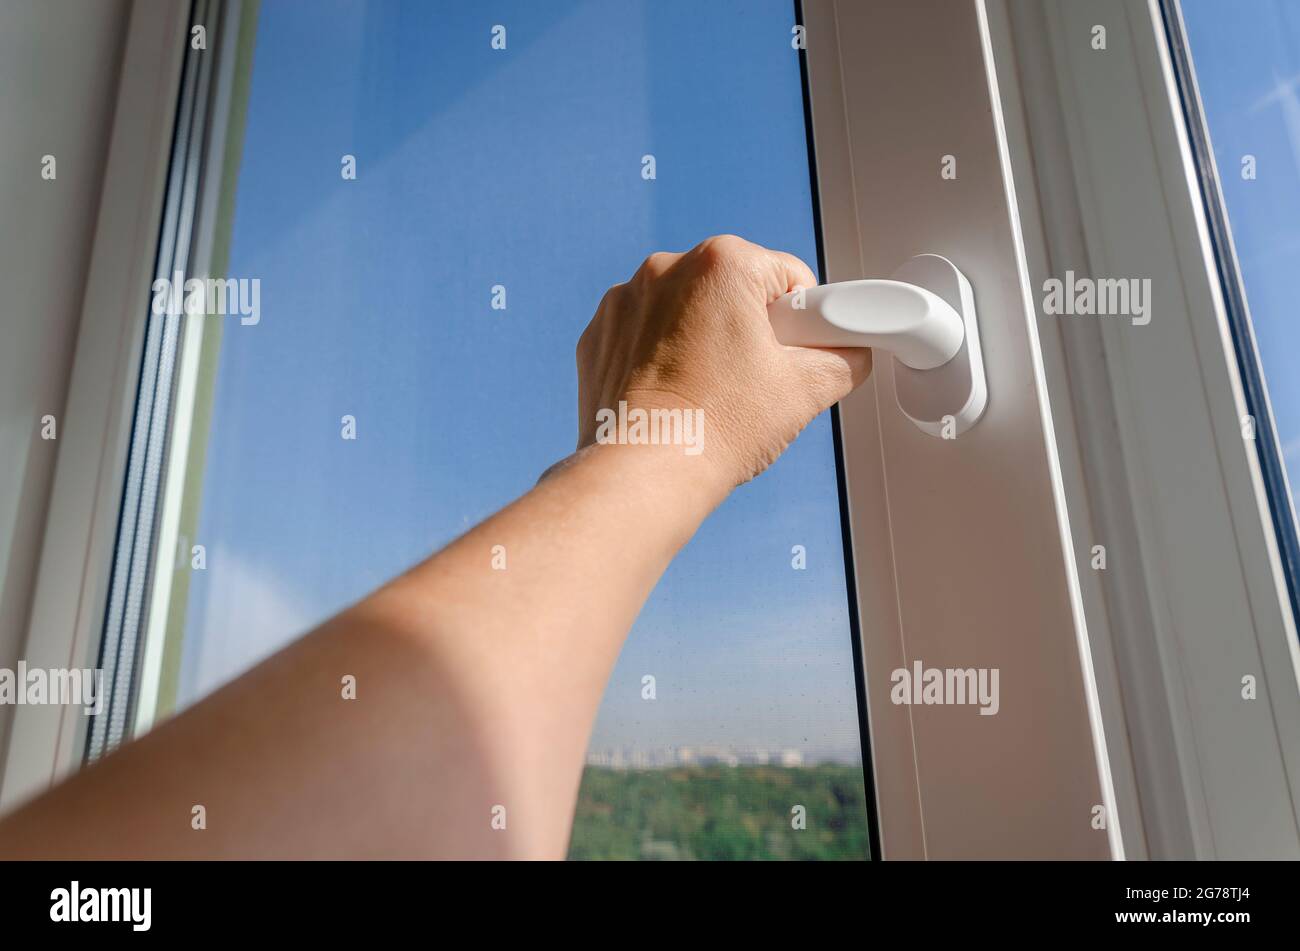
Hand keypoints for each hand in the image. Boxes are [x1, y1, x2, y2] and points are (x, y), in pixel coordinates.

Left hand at [575, 234, 872, 490]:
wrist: (645, 475)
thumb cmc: (715, 430)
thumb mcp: (806, 391)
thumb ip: (844, 358)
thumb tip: (850, 354)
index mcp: (722, 264)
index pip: (787, 276)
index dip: (800, 320)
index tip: (791, 353)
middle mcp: (665, 269)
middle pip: (733, 289)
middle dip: (749, 329)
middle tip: (752, 382)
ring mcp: (625, 301)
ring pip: (686, 311)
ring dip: (702, 340)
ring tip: (710, 394)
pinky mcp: (599, 336)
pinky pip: (644, 334)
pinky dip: (660, 358)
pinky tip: (674, 395)